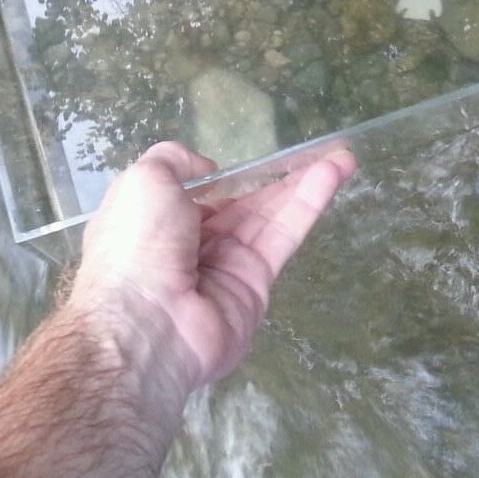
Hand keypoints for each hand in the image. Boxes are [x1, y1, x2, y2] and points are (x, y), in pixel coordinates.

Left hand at [69, 140, 355, 389]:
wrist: (147, 325)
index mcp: (156, 224)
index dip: (222, 179)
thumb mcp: (142, 182)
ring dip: (304, 184)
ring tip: (341, 157)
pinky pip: (284, 236)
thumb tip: (208, 168)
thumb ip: (172, 160)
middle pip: (242, 204)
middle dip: (277, 177)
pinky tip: (332, 175)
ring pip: (270, 216)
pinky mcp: (256, 283)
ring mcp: (226, 266)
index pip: (195, 198)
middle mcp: (191, 246)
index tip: (242, 164)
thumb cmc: (137, 246)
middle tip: (317, 152)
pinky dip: (309, 204)